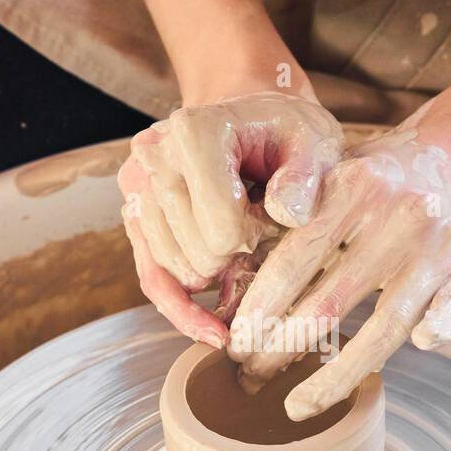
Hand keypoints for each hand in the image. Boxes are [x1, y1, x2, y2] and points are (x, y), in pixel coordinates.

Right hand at [119, 91, 343, 346]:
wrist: (254, 117)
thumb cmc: (288, 133)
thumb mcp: (314, 143)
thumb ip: (306, 177)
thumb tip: (288, 216)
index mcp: (195, 132)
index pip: (222, 228)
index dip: (258, 241)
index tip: (277, 221)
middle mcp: (154, 156)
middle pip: (198, 253)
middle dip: (239, 257)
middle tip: (263, 228)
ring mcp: (138, 187)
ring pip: (177, 271)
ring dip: (219, 273)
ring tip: (245, 242)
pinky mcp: (135, 214)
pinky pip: (153, 279)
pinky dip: (183, 311)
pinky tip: (214, 333)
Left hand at [227, 121, 450, 419]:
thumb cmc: (377, 177)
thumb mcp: (333, 174)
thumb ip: (291, 216)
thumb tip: (232, 280)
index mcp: (352, 188)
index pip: (293, 261)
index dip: (259, 309)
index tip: (234, 343)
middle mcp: (396, 216)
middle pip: (330, 303)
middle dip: (280, 350)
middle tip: (249, 377)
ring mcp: (438, 245)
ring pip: (384, 326)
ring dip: (336, 375)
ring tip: (297, 405)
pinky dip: (438, 327)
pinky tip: (419, 347)